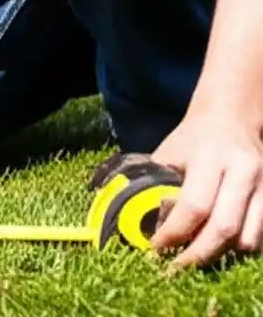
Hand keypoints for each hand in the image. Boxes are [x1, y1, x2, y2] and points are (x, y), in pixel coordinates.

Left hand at [150, 106, 262, 269]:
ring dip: (220, 254)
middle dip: (196, 255)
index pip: (194, 206)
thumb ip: (156, 186)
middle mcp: (243, 172)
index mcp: (211, 158)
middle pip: (224, 228)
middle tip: (173, 268)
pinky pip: (259, 235)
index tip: (154, 248)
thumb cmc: (192, 139)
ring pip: (247, 238)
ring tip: (194, 257)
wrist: (231, 118)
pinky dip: (237, 247)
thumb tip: (136, 221)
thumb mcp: (167, 154)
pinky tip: (216, 246)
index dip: (173, 233)